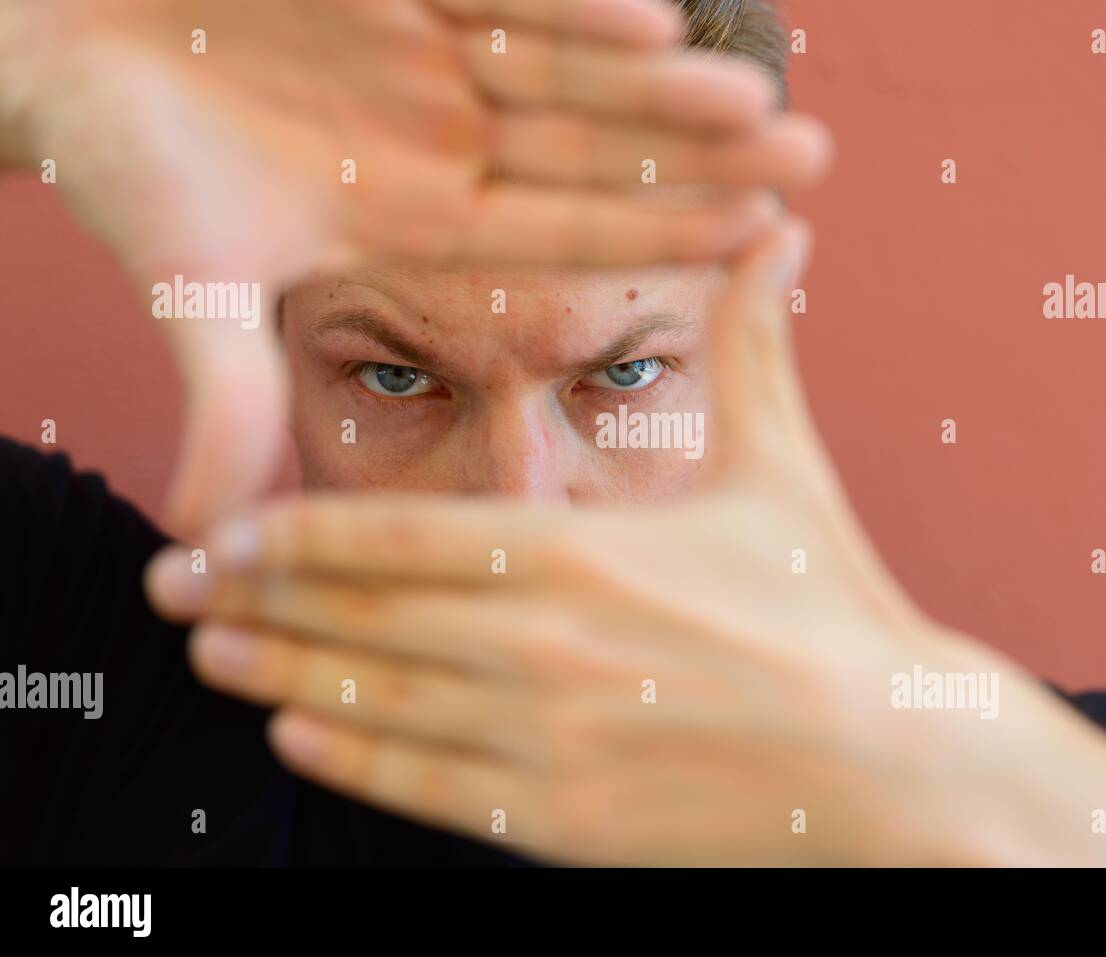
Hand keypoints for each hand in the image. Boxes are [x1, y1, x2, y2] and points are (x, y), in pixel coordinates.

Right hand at [1, 0, 829, 534]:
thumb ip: (227, 398)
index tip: (756, 245)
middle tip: (811, 165)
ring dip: (657, 84)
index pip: (560, 234)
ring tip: (756, 101)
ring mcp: (426, 48)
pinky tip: (652, 16)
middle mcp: (443, 133)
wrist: (62, 38)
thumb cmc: (124, 157)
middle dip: (698, 157)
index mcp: (420, 215)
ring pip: (565, 63)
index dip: (654, 239)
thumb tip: (210, 539)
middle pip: (591, 149)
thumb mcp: (189, 284)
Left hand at [149, 221, 1105, 865]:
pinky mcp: (562, 821)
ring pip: (377, 701)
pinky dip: (352, 757)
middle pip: (361, 616)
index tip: (225, 534)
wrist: (895, 761)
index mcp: (583, 551)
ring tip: (212, 656)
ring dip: (281, 674)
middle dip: (256, 601)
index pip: (397, 536)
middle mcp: (543, 645)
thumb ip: (755, 350)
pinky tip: (299, 733)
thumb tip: (781, 238)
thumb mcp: (783, 470)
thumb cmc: (835, 609)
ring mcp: (545, 741)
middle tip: (174, 591)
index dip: (294, 534)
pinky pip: (427, 786)